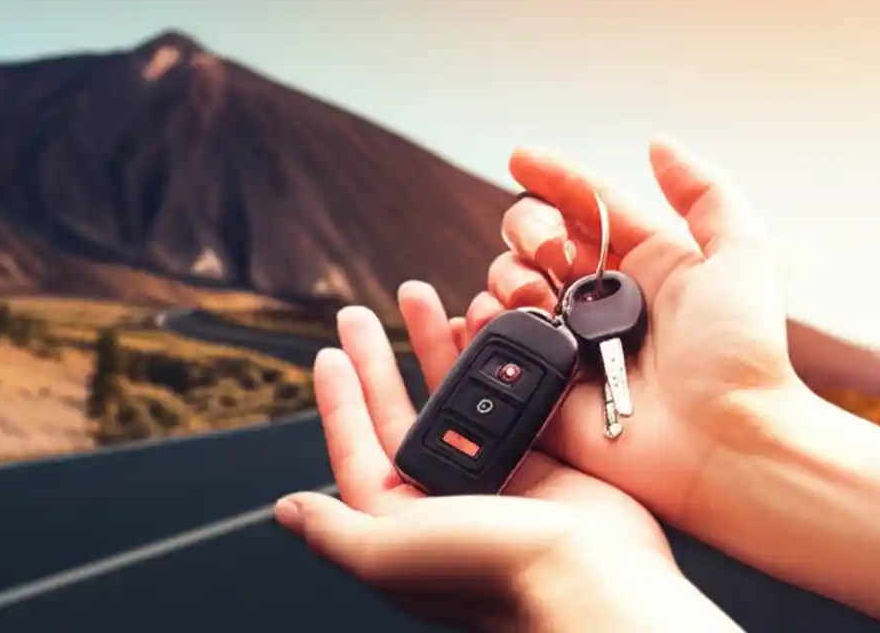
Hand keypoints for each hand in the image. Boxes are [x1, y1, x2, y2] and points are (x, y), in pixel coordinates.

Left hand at [274, 283, 737, 632]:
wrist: (591, 578)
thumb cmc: (488, 571)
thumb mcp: (389, 554)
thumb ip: (336, 531)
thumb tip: (288, 509)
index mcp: (402, 520)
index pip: (356, 447)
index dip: (338, 400)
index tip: (327, 353)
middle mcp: (443, 497)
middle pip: (399, 412)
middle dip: (379, 359)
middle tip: (361, 314)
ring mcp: (494, 476)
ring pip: (454, 397)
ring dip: (435, 348)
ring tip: (422, 300)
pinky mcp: (542, 459)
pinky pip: (507, 396)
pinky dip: (493, 360)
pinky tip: (481, 326)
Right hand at [478, 137, 801, 529]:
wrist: (722, 442)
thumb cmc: (740, 355)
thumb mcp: (743, 255)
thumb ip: (704, 192)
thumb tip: (658, 145)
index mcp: (646, 264)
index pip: (587, 205)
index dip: (552, 176)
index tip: (521, 159)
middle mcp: (602, 299)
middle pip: (536, 238)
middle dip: (531, 228)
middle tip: (555, 255)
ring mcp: (569, 341)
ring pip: (508, 281)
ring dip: (510, 273)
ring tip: (538, 297)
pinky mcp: (544, 382)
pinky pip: (495, 340)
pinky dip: (487, 320)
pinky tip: (503, 317)